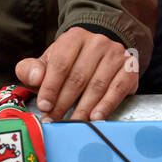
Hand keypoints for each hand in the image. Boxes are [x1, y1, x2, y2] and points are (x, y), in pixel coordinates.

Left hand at [15, 25, 138, 121]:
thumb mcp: (48, 62)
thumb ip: (32, 69)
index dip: (50, 87)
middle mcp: (97, 42)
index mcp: (74, 37)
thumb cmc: (70, 63)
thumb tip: (34, 77)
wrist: (101, 55)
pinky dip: (106, 106)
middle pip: (78, 77)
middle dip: (63, 103)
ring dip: (82, 109)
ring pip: (97, 86)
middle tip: (54, 120)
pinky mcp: (129, 67)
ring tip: (72, 123)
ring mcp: (116, 54)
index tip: (44, 106)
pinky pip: (117, 89)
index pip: (60, 63)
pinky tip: (96, 117)